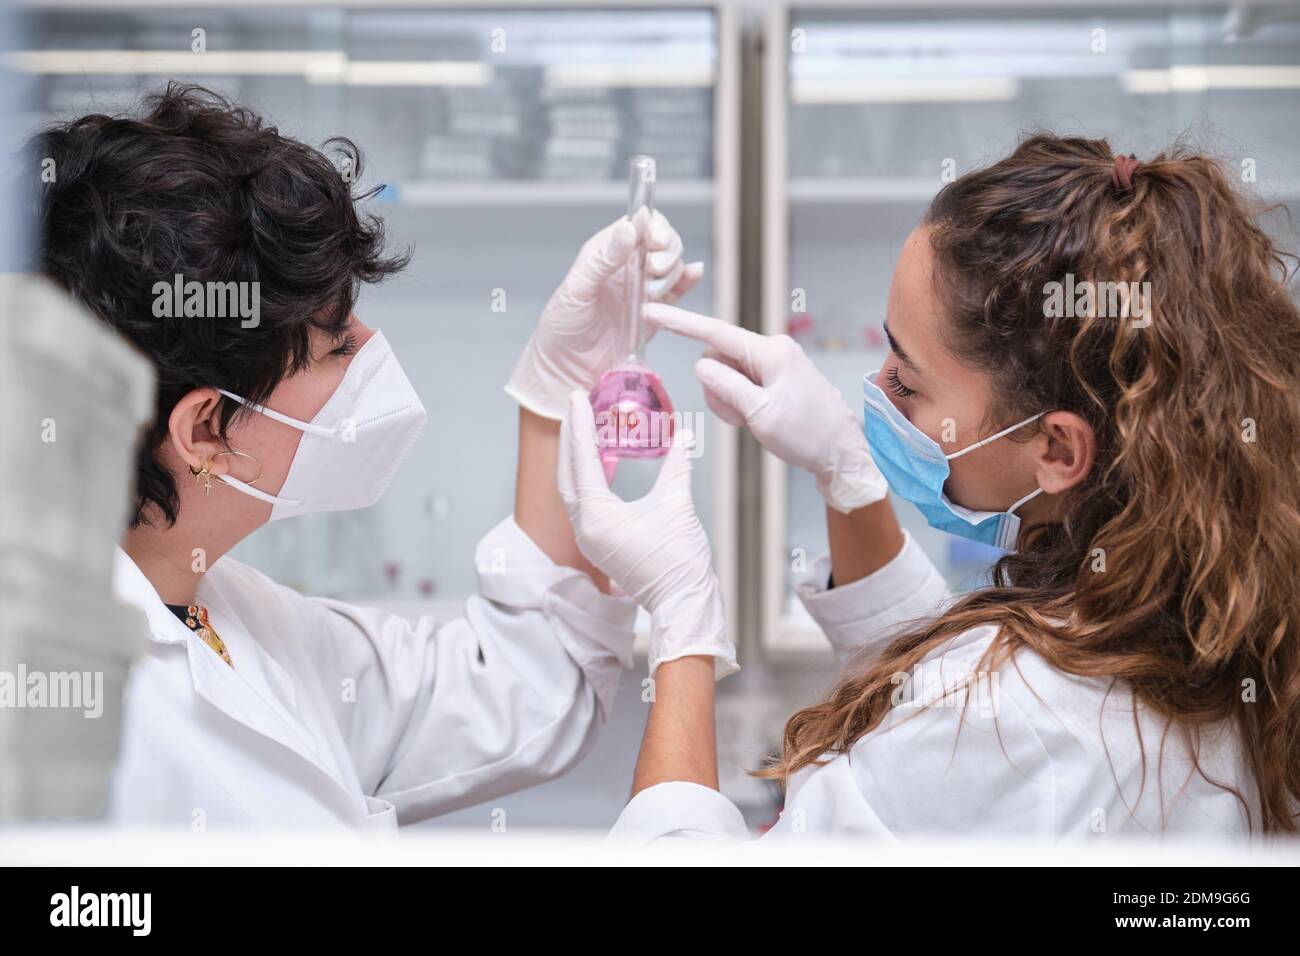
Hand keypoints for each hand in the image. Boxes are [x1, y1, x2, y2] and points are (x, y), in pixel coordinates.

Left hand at [506, 213, 703, 419]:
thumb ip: (603, 259)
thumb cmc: (562, 328)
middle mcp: (628, 266)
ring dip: (670, 276)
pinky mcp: (657, 311)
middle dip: (667, 251)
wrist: (568, 370)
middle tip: (653, 271)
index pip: (640, 223)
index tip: (654, 241)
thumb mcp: (576, 289)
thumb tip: (628, 228)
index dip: (654, 226)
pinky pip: (680, 290)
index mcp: (607, 252)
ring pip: (674, 266)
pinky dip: (689, 280)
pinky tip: (693, 275)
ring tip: (649, 297)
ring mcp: (644, 289)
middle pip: (664, 241)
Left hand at [557, 391, 736, 679]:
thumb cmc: (679, 560)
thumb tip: (684, 436)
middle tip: (574, 406)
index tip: (577, 399)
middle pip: (568, 473)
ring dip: (576, 458)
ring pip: (572, 489)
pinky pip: (583, 503)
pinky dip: (586, 478)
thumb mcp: (677, 505)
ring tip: (581, 428)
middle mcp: (585, 528)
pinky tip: (596, 462)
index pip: (583, 461)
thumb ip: (677, 466)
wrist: (684, 603)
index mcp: (596, 517)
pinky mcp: (600, 544)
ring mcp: (590, 538)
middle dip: (571, 438)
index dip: (580, 426)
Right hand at [646, 303, 887, 513]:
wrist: (841, 452)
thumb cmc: (807, 435)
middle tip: (739, 416)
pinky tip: (756, 418)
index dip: (680, 322)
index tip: (652, 311)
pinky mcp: (775, 377)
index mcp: (770, 352)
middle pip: (717, 358)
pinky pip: (741, 382)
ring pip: (726, 373)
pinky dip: (739, 402)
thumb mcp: (760, 413)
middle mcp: (772, 350)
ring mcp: (774, 363)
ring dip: (727, 400)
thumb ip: (726, 386)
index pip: (715, 333)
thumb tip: (699, 365)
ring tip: (752, 420)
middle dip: (716, 388)